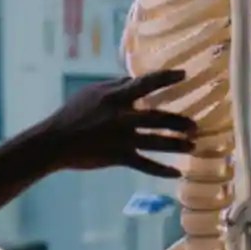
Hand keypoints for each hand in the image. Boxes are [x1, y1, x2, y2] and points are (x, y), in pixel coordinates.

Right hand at [35, 69, 196, 177]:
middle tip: (195, 125)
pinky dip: (162, 170)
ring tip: (193, 146)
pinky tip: (176, 174)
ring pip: (157, 142)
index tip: (184, 75)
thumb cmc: (73, 113)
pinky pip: (145, 165)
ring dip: (178, 144)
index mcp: (116, 97)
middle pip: (158, 117)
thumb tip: (136, 79)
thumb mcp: (92, 92)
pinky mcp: (119, 157)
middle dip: (179, 121)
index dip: (167, 78)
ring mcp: (122, 139)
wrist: (56, 141)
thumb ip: (115, 85)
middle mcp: (122, 117)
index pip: (146, 83)